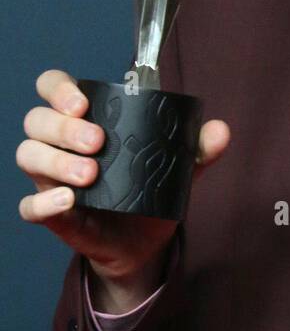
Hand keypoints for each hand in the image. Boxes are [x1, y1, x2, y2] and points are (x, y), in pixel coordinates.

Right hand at [17, 69, 230, 284]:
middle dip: (63, 127)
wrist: (146, 242)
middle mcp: (59, 145)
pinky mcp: (52, 214)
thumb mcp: (179, 167)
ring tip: (91, 174)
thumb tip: (220, 129)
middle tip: (98, 142)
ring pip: (28, 156)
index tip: (82, 102)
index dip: (58, 88)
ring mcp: (51, 178)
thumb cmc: (150, 191)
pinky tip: (68, 200)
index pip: (53, 88)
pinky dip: (43, 202)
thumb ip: (198, 148)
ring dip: (55, 161)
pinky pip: (28, 205)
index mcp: (83, 121)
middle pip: (37, 121)